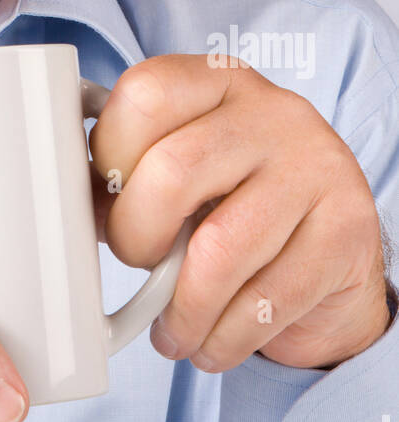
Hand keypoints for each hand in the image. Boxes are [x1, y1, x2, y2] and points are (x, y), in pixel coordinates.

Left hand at [88, 54, 390, 371]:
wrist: (332, 250)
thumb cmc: (234, 204)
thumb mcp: (184, 170)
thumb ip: (131, 175)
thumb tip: (74, 210)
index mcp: (218, 82)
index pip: (145, 94)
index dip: (109, 154)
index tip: (105, 198)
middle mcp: (272, 112)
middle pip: (174, 170)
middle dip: (137, 237)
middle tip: (137, 263)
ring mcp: (315, 166)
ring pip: (219, 249)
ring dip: (182, 309)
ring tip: (172, 327)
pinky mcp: (346, 230)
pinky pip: (265, 301)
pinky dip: (224, 337)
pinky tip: (212, 339)